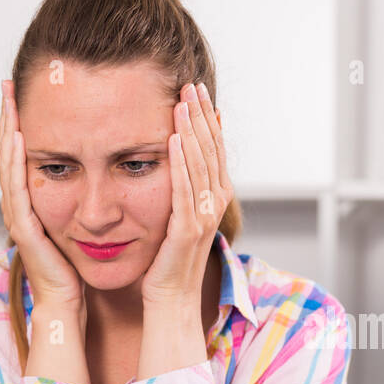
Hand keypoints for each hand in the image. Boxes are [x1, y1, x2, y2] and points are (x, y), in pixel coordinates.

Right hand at [0, 80, 84, 315]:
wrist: (69, 302)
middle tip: (10, 84)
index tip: (27, 92)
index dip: (23, 123)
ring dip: (8, 130)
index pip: (24, 154)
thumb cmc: (77, 267)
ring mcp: (19, 215)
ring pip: (8, 164)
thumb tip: (108, 167)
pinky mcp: (25, 228)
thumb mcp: (81, 222)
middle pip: (9, 152)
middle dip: (9, 116)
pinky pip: (16, 188)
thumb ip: (84, 195)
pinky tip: (18, 138)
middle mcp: (21, 204)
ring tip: (9, 100)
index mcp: (35, 201)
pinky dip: (15, 161)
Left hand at [141, 82, 232, 307]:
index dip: (207, 118)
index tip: (196, 90)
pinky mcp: (186, 229)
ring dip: (192, 129)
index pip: (213, 149)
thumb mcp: (180, 216)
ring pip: (200, 163)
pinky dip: (181, 162)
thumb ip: (184, 187)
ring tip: (183, 101)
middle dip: (201, 115)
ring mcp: (203, 216)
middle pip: (211, 150)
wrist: (171, 299)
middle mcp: (215, 203)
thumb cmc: (169, 261)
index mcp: (214, 198)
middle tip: (191, 84)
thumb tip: (179, 156)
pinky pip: (184, 188)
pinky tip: (174, 138)